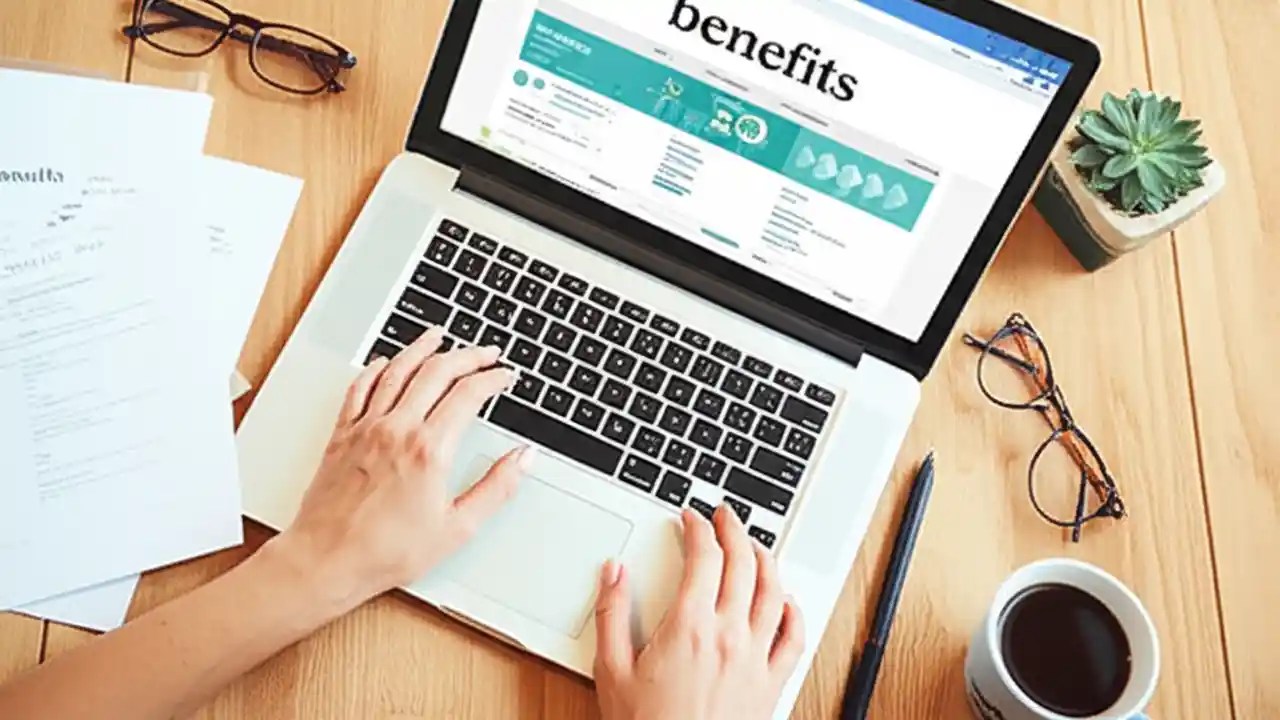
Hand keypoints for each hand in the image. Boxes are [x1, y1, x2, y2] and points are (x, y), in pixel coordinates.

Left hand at [268, 327, 532, 616]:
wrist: (327, 560)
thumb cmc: (387, 552)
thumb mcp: (457, 528)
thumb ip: (497, 488)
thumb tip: (523, 459)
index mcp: (430, 450)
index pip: (469, 395)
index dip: (493, 379)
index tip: (506, 377)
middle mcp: (397, 429)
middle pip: (437, 372)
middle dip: (468, 355)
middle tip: (486, 352)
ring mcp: (366, 428)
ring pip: (397, 370)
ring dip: (422, 348)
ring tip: (438, 336)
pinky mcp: (342, 435)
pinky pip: (359, 388)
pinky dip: (376, 369)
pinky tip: (386, 363)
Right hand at [593, 507, 805, 719]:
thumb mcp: (611, 672)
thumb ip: (611, 614)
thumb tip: (613, 572)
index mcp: (689, 627)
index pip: (704, 557)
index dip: (698, 528)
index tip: (690, 518)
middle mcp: (729, 636)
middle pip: (743, 564)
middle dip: (734, 530)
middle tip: (725, 515)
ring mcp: (755, 658)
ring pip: (774, 591)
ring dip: (766, 559)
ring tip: (755, 544)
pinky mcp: (771, 684)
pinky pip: (794, 638)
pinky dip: (794, 611)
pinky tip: (787, 600)